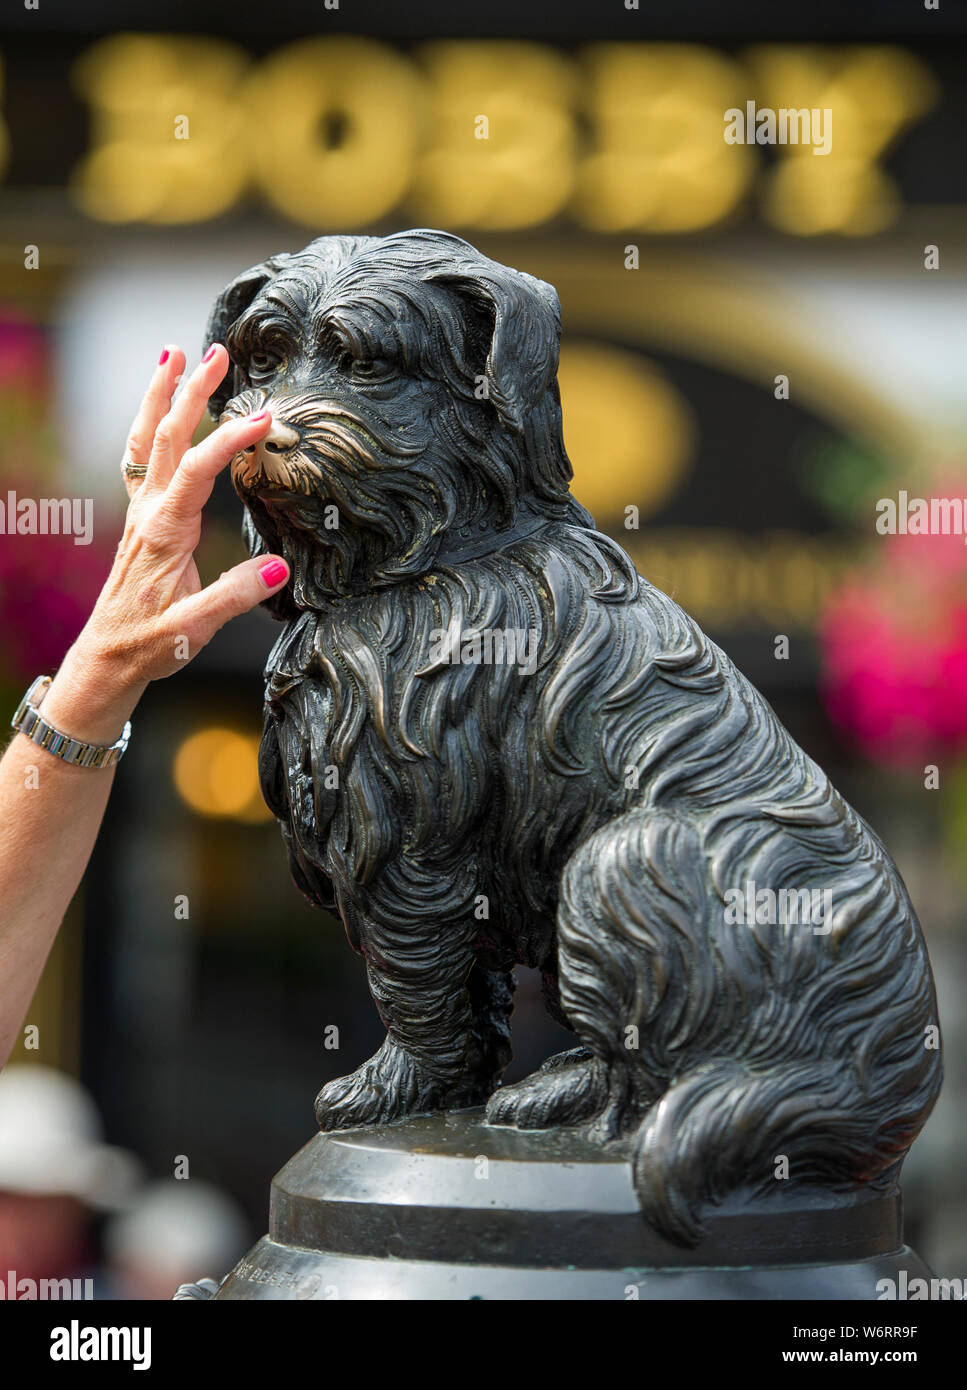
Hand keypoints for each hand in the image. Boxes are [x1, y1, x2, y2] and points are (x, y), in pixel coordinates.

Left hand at [41, 344, 288, 745]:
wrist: (106, 659)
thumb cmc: (148, 645)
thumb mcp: (192, 630)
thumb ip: (233, 598)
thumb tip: (279, 568)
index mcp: (165, 533)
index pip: (199, 472)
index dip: (229, 440)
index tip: (263, 417)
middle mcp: (149, 514)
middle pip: (169, 437)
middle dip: (192, 391)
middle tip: (217, 352)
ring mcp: (142, 513)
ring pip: (149, 440)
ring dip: (162, 395)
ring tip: (176, 354)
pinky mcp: (141, 521)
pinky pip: (142, 459)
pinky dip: (152, 425)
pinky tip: (161, 410)